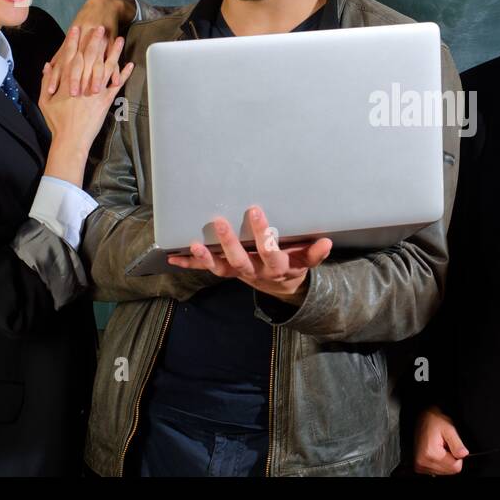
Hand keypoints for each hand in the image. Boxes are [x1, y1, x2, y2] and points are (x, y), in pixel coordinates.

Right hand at [38, 26, 133, 185]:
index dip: (73, 41)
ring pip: (105, 68)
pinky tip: (130, 64)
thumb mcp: (45, 101)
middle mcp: (82, 84)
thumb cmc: (56, 122)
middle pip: (89, 58)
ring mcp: (95, 92)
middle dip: (95, 41)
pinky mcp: (105, 101)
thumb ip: (47, 82)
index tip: (76, 28)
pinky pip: (116, 85)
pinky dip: (124, 75)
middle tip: (100, 26)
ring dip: (113, 53)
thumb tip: (48, 65)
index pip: (70, 56)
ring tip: (119, 39)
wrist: (70, 140)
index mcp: (66, 82)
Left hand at [46, 0, 135, 95]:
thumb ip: (60, 55)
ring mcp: (99, 43)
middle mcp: (84, 43)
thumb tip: (48, 69)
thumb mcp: (70, 39)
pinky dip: (116, 70)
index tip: (53, 90)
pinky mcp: (112, 44)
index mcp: (72, 43)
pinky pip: (114, 59)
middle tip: (74, 94)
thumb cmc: (84, 25)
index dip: (57, 76)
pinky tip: (115, 82)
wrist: (102, 6)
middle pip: (79, 64)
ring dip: (96, 78)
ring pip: (96, 63)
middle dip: (76, 79)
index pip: (62, 63)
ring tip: (94, 91)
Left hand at [166, 206, 332, 305]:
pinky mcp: (228, 272)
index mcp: (277, 267)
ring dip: (205, 258)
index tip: (257, 212)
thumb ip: (315, 253)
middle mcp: (255, 272)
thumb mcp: (307, 260)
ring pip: (220, 269)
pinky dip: (190, 265)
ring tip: (193, 245)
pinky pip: (207, 270)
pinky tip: (173, 259)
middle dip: (229, 243)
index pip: (271, 252)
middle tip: (220, 222)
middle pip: (240, 261)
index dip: (263, 235)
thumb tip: (327, 243)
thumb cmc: (294, 264)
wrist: (282, 288)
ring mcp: (239, 273)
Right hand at [414, 406, 467, 475]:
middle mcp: (423, 462)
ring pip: (443, 473)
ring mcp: (420, 465)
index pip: (455, 467)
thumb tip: (464, 454)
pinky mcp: (419, 467)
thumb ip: (457, 444)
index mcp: (431, 453)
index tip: (453, 447)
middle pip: (449, 471)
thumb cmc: (434, 421)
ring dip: (444, 461)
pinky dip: (438, 463)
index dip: (458, 457)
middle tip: (445, 446)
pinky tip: (435, 452)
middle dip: (451, 459)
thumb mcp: (449, 429)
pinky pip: (436, 472)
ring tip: (440, 448)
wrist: (421, 419)